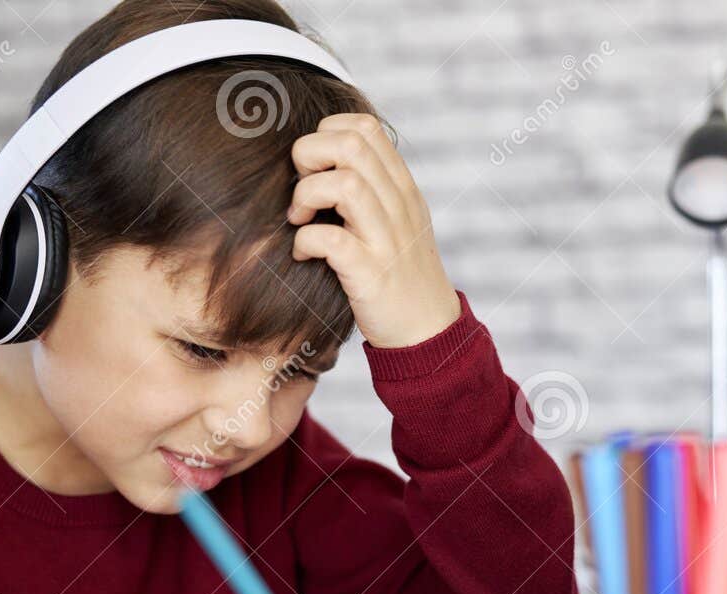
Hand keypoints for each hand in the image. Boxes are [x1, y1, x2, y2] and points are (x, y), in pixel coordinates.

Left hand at [288, 113, 461, 348]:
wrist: (427, 332)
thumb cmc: (398, 274)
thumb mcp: (396, 221)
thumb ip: (371, 187)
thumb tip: (323, 158)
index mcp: (402, 188)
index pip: (364, 127)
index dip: (326, 134)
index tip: (315, 169)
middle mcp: (399, 206)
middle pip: (350, 144)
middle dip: (308, 157)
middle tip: (302, 193)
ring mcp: (387, 239)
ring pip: (344, 184)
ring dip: (306, 196)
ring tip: (299, 220)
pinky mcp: (372, 274)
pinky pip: (330, 239)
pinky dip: (305, 241)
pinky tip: (303, 255)